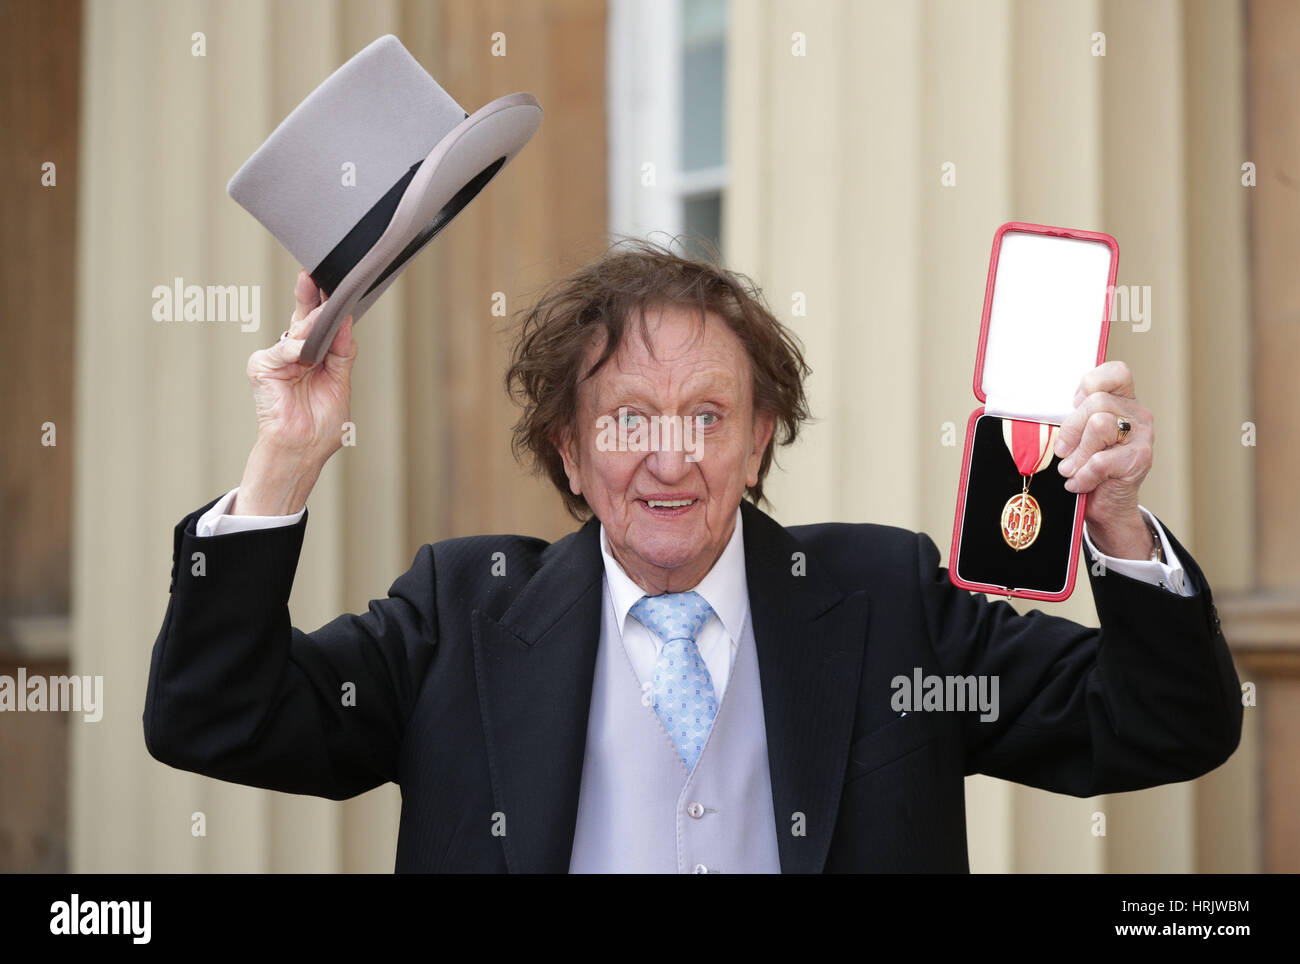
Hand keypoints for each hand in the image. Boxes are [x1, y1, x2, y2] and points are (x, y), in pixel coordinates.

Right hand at [232, 271, 357, 515]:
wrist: (302, 449)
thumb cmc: (320, 425)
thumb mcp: (341, 382)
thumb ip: (342, 351)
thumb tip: (346, 322)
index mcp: (314, 355)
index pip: (322, 323)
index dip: (329, 305)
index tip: (341, 285)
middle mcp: (294, 352)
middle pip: (306, 318)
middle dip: (314, 297)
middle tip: (321, 277)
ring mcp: (277, 358)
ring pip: (298, 331)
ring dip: (313, 324)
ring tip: (326, 313)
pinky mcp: (262, 366)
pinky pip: (282, 350)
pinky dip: (293, 350)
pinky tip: (302, 351)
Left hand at [1054, 360, 1154, 559]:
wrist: (1106, 507)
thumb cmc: (1087, 467)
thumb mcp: (1076, 437)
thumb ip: (1072, 419)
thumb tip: (1045, 417)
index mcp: (1123, 401)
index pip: (1116, 372)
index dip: (1089, 385)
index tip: (1074, 405)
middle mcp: (1137, 414)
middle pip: (1096, 402)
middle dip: (1071, 429)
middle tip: (1063, 452)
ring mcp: (1142, 436)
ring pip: (1099, 425)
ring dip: (1077, 453)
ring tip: (1071, 469)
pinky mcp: (1140, 459)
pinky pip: (1101, 460)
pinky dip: (1083, 476)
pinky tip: (1079, 483)